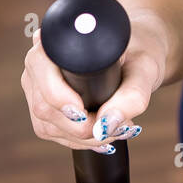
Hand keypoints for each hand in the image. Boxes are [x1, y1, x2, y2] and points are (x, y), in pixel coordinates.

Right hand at [21, 17, 166, 152]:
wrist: (138, 55)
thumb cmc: (139, 51)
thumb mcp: (144, 69)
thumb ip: (132, 95)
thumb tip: (107, 125)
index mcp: (56, 42)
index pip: (40, 67)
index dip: (59, 95)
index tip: (85, 112)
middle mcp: (39, 65)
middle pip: (44, 107)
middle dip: (83, 126)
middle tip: (121, 125)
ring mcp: (37, 89)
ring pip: (48, 126)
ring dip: (86, 137)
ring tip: (120, 128)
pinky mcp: (45, 110)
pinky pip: (55, 133)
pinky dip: (83, 141)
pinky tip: (105, 134)